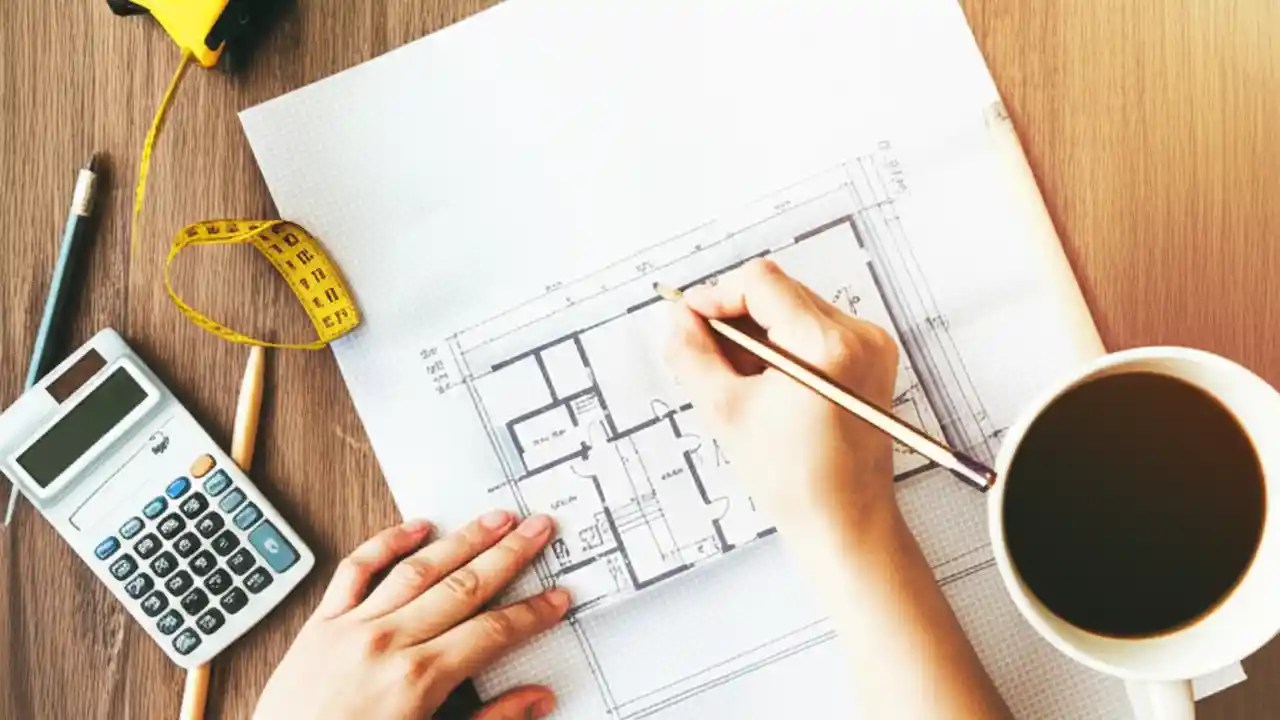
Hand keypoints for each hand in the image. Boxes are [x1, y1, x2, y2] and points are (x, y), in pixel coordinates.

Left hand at [255, 511, 569, 719]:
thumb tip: (535, 699)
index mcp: (418, 681)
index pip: (493, 632)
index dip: (531, 613)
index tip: (557, 597)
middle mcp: (387, 644)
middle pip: (464, 588)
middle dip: (509, 556)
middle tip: (538, 529)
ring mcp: (351, 628)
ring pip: (419, 569)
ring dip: (462, 540)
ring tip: (494, 519)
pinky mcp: (320, 625)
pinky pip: (355, 571)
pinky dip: (386, 543)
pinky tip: (416, 527)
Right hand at [664, 258, 899, 524]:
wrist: (845, 521)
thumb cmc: (795, 480)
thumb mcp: (725, 412)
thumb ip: (693, 355)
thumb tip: (680, 318)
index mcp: (827, 346)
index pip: (761, 283)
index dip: (717, 296)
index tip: (691, 318)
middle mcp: (859, 336)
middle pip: (780, 291)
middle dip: (737, 316)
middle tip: (708, 352)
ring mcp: (871, 346)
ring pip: (796, 308)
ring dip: (759, 332)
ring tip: (740, 378)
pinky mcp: (872, 359)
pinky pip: (815, 330)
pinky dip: (784, 346)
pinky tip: (767, 384)